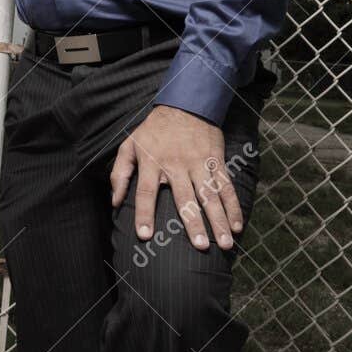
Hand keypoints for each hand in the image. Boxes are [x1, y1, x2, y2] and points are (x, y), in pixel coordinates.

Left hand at [109, 104, 242, 251]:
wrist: (185, 104)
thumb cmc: (154, 130)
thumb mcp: (129, 145)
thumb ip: (120, 174)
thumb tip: (114, 202)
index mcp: (152, 162)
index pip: (145, 192)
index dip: (144, 214)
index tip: (145, 236)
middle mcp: (176, 165)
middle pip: (185, 198)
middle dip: (193, 223)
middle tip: (200, 247)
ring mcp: (198, 163)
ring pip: (210, 195)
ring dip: (219, 220)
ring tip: (225, 244)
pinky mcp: (215, 161)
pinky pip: (226, 186)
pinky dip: (233, 206)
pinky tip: (238, 225)